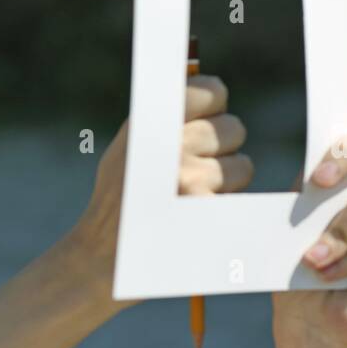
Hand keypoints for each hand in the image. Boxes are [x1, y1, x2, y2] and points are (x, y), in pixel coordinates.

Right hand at [71, 75, 249, 309]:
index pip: (212, 91)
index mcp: (151, 122)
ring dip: (226, 181)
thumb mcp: (130, 148)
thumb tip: (213, 90)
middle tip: (191, 171)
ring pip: (243, 165)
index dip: (214, 106)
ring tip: (191, 198)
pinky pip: (241, 197)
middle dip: (222, 148)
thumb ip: (166, 117)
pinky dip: (226, 208)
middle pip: (234, 128)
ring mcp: (191, 181)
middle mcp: (171, 146)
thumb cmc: (120, 201)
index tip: (206, 120)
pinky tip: (198, 218)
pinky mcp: (207, 212)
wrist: (103, 257)